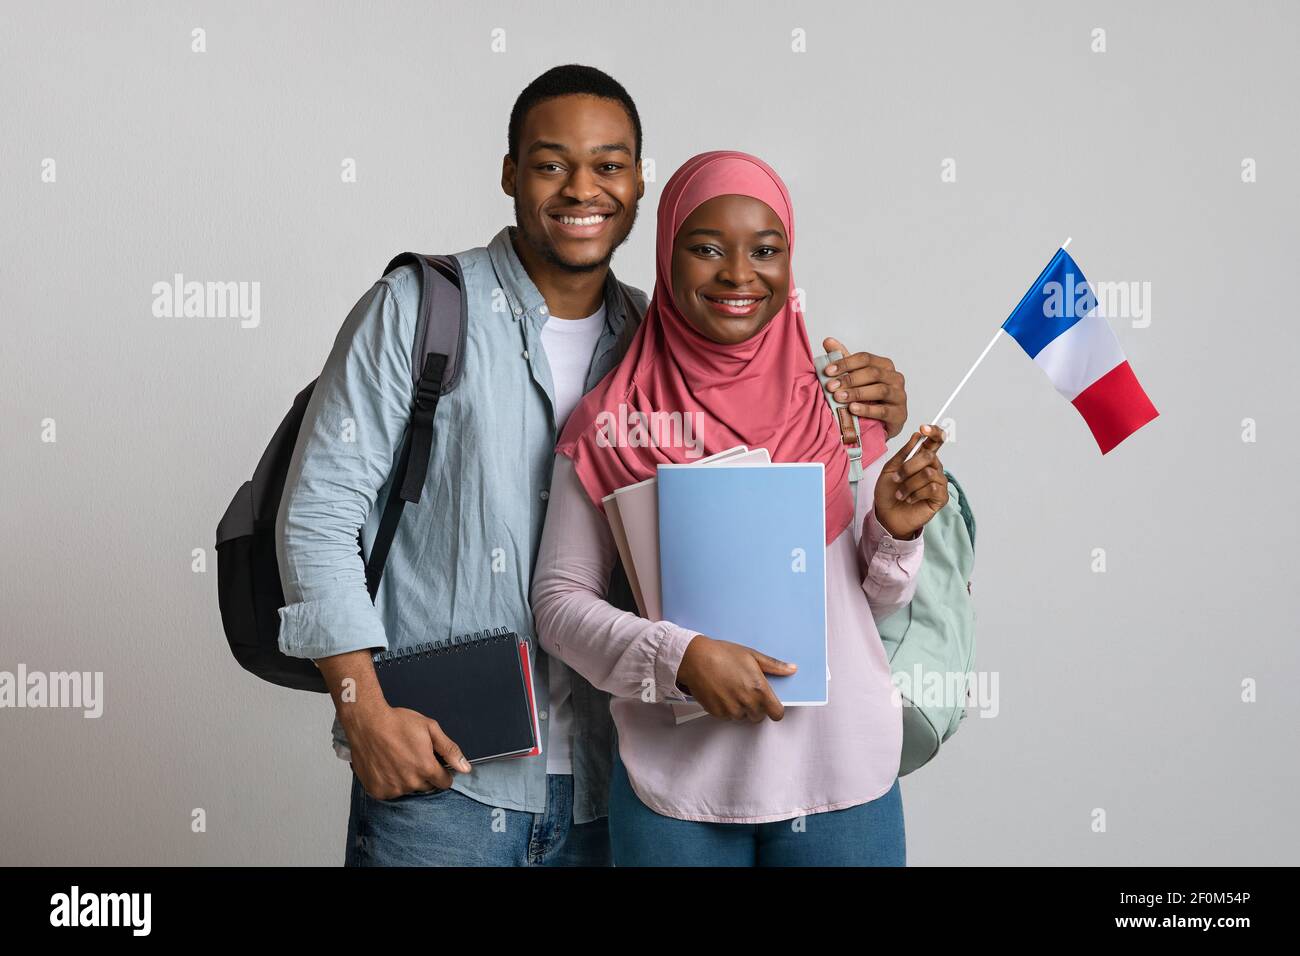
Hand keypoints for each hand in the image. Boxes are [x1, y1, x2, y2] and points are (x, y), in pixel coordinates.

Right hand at [342, 700, 471, 799]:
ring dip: (406, 779)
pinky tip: (386, 766)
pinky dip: (390, 783)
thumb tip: (465, 768)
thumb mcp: (430, 729)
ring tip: (397, 759)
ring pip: (408, 790)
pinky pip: (390, 792)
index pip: (444, 782)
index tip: (434, 763)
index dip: (442, 772)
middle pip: (427, 787)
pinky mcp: (378, 791)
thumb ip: (449, 750)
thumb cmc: (397, 722)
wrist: (367, 723)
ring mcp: (393, 788)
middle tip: (412, 756)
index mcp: (426, 768)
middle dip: (424, 774)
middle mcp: (410, 782)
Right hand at [675, 635, 795, 721]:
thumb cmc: (722, 654)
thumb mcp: (751, 655)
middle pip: (759, 717)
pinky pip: (727, 716)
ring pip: (742, 717)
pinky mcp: (717, 713)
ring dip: (740, 708)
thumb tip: (792, 670)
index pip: (777, 714)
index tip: (770, 704)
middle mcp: (747, 703)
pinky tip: (721, 692)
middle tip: (745, 690)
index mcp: (759, 689)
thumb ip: (774, 666)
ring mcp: (731, 710)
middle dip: (755, 707)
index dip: (775, 709)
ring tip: (731, 689)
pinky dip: (726, 708)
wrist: (695, 658)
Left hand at [822, 337, 908, 440]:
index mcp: (884, 365)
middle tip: (830, 386)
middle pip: (872, 373)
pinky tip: (853, 409)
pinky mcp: (899, 414)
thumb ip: (843, 360)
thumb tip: (828, 341)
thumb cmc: (867, 398)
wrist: (880, 425)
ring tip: (838, 397)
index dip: (845, 363)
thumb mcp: (854, 378)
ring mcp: (899, 396)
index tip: (827, 371)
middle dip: (849, 379)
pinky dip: (867, 409)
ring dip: (856, 393)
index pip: (865, 358)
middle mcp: (895, 378)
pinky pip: (883, 410)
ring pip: (879, 390)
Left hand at [874, 424, 949, 539]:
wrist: (886, 514)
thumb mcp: (890, 469)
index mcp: (922, 459)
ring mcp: (939, 483)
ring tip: (901, 493)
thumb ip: (903, 453)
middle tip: (896, 478)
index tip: (923, 428)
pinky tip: (910, 499)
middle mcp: (933, 468)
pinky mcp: (941, 497)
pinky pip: (933, 488)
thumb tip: (917, 436)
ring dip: (909, 484)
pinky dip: (916, 494)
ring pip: (928, 473)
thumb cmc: (889, 492)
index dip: (933, 432)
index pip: (935, 441)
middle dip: (908, 467)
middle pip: (929, 456)